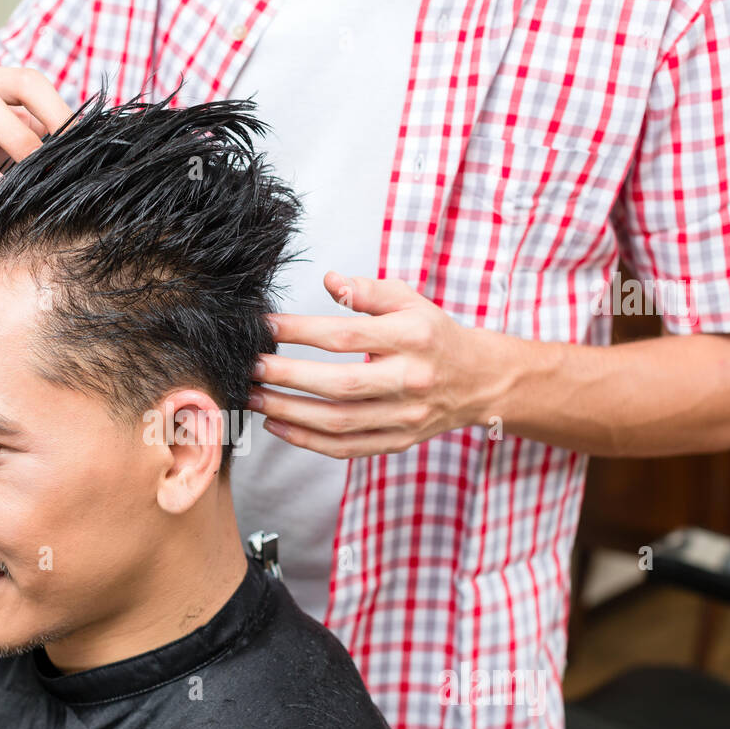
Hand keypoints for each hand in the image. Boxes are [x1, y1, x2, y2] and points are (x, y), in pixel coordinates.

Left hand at [248, 271, 505, 457]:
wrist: (479, 380)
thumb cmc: (434, 335)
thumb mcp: (410, 300)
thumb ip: (369, 291)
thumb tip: (329, 280)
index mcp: (413, 337)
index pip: (346, 336)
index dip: (300, 332)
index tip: (264, 327)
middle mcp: (410, 379)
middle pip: (338, 384)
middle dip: (287, 377)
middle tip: (250, 367)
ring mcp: (405, 416)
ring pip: (338, 422)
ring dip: (289, 412)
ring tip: (254, 398)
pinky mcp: (398, 442)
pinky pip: (346, 448)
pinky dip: (307, 441)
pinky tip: (277, 425)